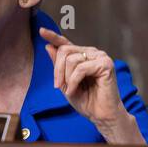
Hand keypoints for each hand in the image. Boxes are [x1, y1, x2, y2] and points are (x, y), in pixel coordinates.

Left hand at [40, 28, 143, 143]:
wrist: (101, 115)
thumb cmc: (86, 101)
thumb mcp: (65, 83)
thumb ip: (58, 66)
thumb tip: (49, 46)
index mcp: (83, 56)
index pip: (66, 43)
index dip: (53, 37)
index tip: (41, 31)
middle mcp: (92, 53)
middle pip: (65, 51)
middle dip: (57, 70)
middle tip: (58, 86)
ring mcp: (100, 57)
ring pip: (71, 60)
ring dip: (66, 78)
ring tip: (70, 91)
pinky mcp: (106, 64)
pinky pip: (81, 68)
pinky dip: (73, 82)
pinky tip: (74, 91)